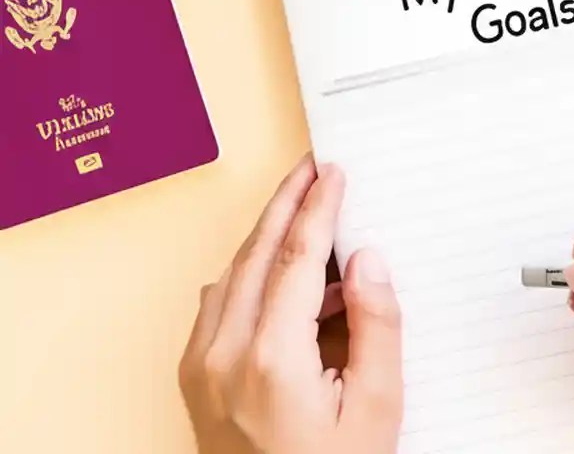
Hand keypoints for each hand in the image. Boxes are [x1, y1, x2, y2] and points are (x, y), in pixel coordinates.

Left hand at [179, 157, 404, 453]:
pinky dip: (246, 274)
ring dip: (265, 235)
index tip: (332, 174)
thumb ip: (378, 327)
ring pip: (231, 275)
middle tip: (310, 167)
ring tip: (300, 208)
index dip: (318, 209)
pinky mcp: (194, 378)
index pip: (296, 259)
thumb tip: (368, 261)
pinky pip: (216, 304)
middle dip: (285, 204)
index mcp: (272, 358)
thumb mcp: (378, 408)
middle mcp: (224, 354)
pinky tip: (275, 272)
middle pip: (255, 254)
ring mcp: (200, 366)